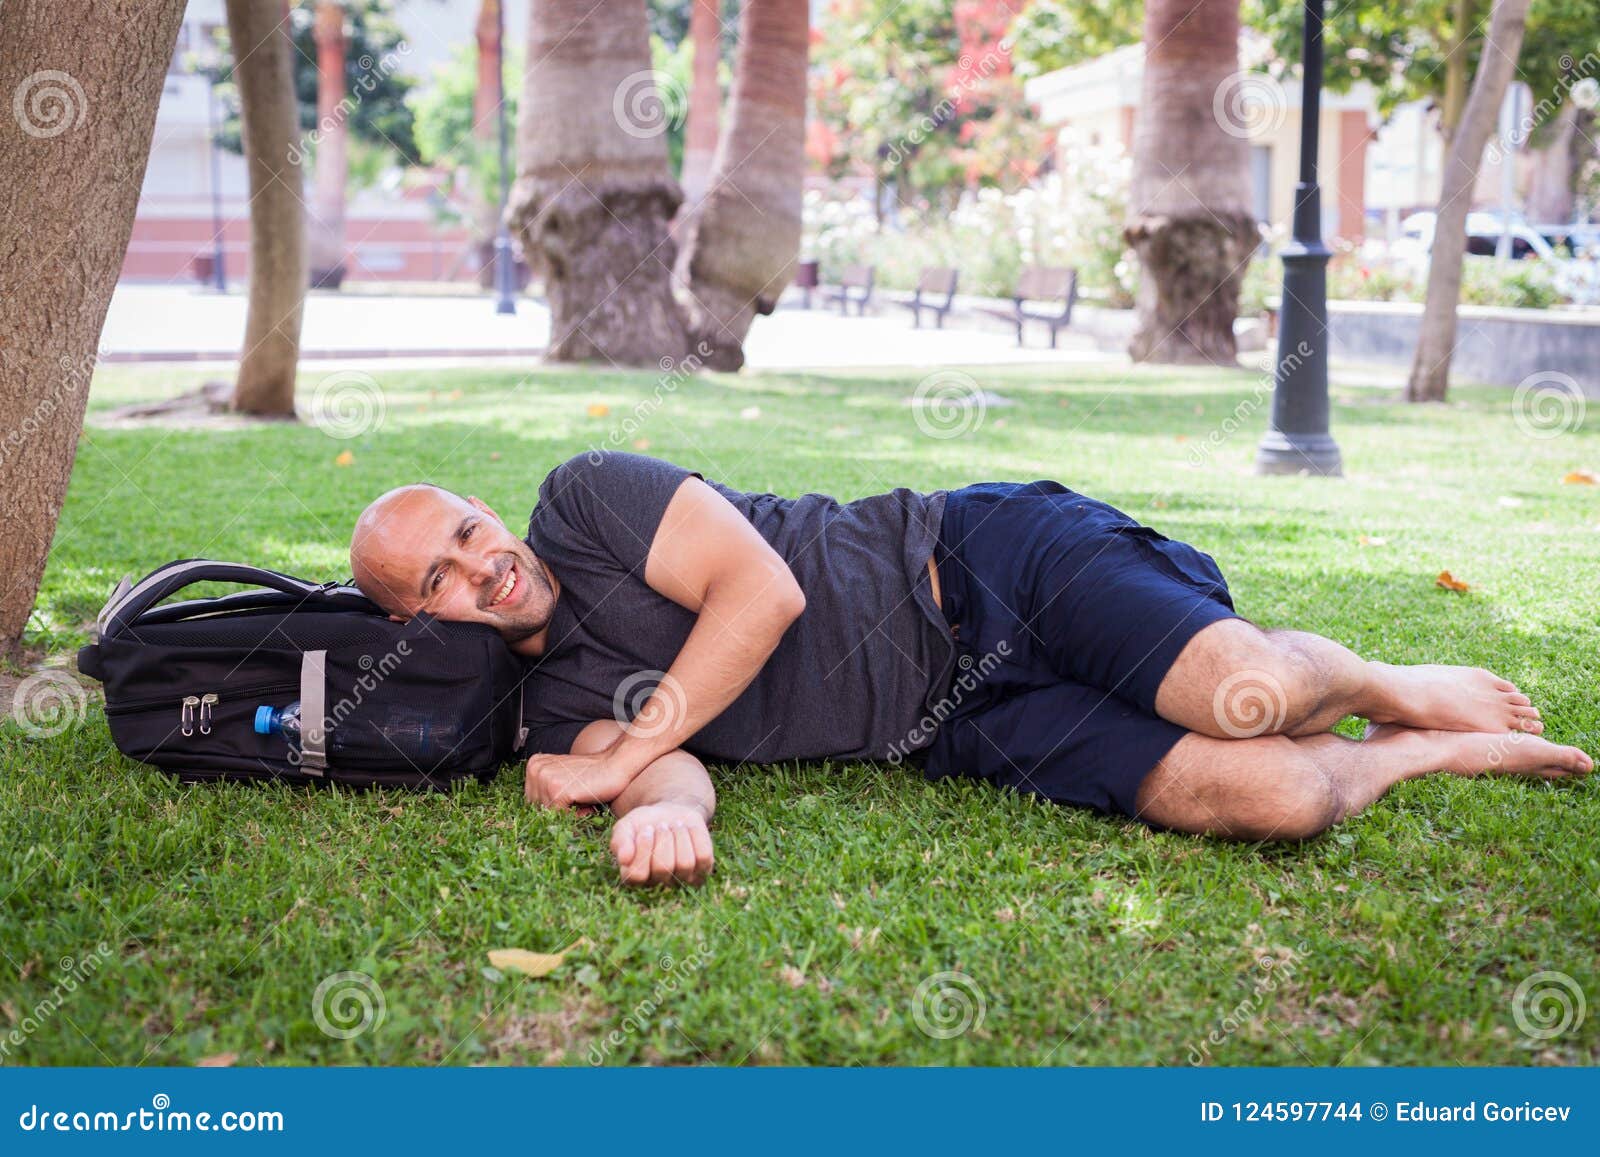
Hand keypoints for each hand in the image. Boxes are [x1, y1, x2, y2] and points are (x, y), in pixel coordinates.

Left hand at [524, 749, 638, 809]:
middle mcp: (536, 769)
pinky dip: (576, 815)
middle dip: (559, 809)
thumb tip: (534, 814)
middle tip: (579, 797)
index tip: (570, 795)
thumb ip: (545, 788)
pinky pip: (559, 816)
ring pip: (548, 813)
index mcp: (534, 764)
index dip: (553, 804)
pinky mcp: (556, 790)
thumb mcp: (562, 776)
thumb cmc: (592, 774)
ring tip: (583, 798)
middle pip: (538, 808)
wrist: (615, 765)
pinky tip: (586, 802)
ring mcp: (545, 779)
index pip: (533, 800)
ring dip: (569, 812)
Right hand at [610, 802, 713, 886]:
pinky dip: (696, 836)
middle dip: (663, 839)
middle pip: (663, 868)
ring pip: (685, 863)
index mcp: (637, 877)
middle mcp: (661, 884)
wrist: (670, 813)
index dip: (643, 850)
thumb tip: (624, 859)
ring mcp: (684, 878)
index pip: (637, 875)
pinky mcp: (704, 868)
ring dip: (679, 836)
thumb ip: (620, 842)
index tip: (645, 830)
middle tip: (661, 825)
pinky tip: (688, 828)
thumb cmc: (644, 824)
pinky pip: (703, 856)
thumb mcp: (626, 828)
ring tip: (674, 825)